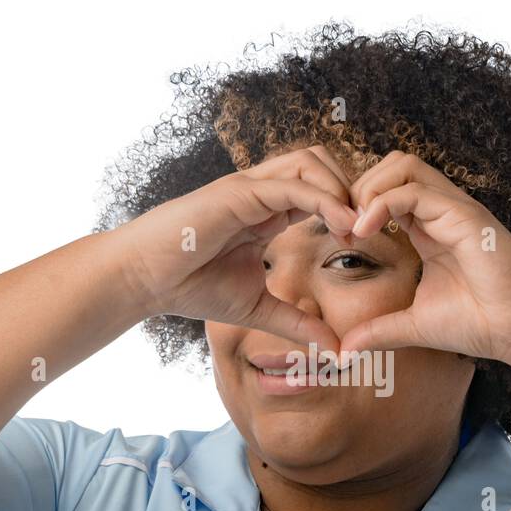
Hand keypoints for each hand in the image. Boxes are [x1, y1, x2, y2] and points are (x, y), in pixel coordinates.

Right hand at [119, 145, 358, 350]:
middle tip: (367, 227)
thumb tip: (334, 350)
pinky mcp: (238, 192)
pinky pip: (292, 184)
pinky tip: (341, 226)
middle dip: (351, 187)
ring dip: (341, 187)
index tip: (365, 240)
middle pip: (320, 161)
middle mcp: (261, 191)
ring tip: (355, 227)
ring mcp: (249, 187)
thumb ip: (297, 324)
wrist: (143, 280)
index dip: (347, 208)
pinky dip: (323, 199)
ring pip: (310, 160)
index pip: (320, 189)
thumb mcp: (258, 310)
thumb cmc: (190, 286)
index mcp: (267, 211)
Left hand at [341, 151, 510, 370]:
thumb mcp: (415, 325)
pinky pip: (413, 190)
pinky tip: (365, 231)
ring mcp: (453, 208)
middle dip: (357, 187)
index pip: (386, 191)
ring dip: (368, 188)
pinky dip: (381, 203)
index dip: (356, 205)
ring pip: (402, 165)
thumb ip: (380, 331)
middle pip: (392, 165)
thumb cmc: (481, 323)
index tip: (340, 239)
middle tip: (342, 226)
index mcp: (429, 228)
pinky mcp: (463, 215)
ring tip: (354, 226)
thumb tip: (346, 351)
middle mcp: (441, 211)